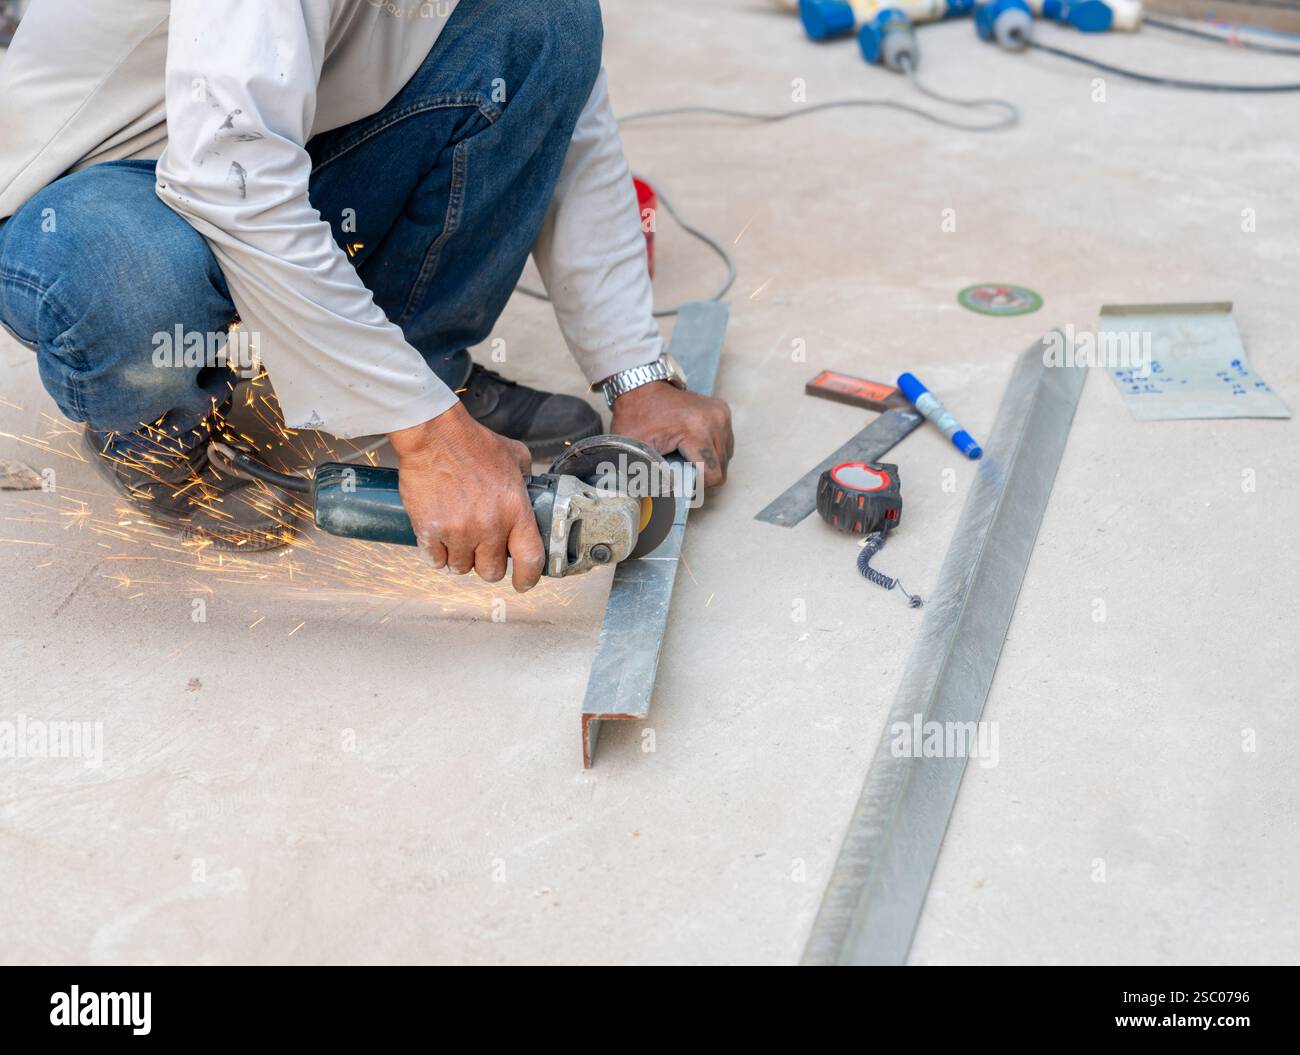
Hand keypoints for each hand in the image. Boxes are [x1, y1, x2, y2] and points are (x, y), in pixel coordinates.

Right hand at [388, 405, 544, 591]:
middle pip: (491, 572)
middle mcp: (489, 527)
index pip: (530, 560)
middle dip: (488, 565)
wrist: (434, 435)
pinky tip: (440, 540)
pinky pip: (435, 561)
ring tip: (459, 539)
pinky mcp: (430, 531)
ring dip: (461, 558)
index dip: (528, 577)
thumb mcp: (515, 457)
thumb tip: (531, 490)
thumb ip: (527, 479)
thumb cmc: (474, 443)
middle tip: (482, 551)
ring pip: (461, 568)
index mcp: (515, 511)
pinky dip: (438, 554)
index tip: (523, 582)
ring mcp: (458, 531)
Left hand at [609, 382, 733, 487]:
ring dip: (708, 462)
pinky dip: (712, 450)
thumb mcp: (634, 448)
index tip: (680, 480)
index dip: (697, 485)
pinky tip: (693, 445)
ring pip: (725, 457)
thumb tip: (650, 504)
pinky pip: (725, 443)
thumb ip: (645, 476)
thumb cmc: (636, 416)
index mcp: (696, 430)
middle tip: (679, 466)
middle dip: (702, 474)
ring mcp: (721, 414)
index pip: (713, 475)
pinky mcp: (723, 411)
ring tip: (685, 454)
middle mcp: (715, 420)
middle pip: (721, 468)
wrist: (641, 386)